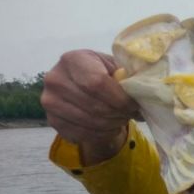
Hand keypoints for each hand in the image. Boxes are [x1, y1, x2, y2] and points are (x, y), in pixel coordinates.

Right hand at [41, 49, 138, 163]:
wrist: (85, 86)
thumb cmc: (106, 74)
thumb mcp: (117, 67)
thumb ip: (128, 76)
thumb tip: (143, 93)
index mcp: (73, 59)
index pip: (97, 83)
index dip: (120, 98)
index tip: (134, 103)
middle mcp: (55, 78)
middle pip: (94, 105)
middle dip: (119, 113)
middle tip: (130, 113)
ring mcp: (49, 101)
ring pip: (89, 122)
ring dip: (112, 124)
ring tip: (121, 118)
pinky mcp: (52, 120)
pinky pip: (82, 134)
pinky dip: (102, 134)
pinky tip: (110, 126)